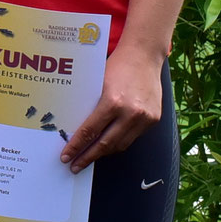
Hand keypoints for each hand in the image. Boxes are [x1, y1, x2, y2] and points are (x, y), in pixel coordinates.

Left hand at [59, 47, 162, 172]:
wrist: (144, 56)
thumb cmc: (115, 66)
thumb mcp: (96, 84)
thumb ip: (89, 106)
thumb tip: (72, 128)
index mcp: (113, 102)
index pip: (90, 131)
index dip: (77, 147)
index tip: (66, 157)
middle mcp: (131, 113)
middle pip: (106, 144)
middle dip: (88, 157)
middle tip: (74, 166)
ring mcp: (145, 118)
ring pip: (121, 145)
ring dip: (103, 153)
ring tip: (88, 158)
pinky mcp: (154, 120)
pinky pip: (133, 137)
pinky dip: (118, 143)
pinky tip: (106, 145)